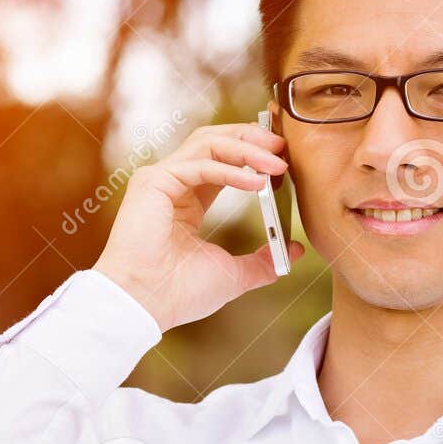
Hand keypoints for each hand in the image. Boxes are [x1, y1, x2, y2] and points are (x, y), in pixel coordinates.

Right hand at [93, 118, 303, 332]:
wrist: (147, 305)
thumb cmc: (179, 293)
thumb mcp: (234, 274)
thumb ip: (264, 260)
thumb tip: (295, 251)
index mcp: (188, 201)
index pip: (223, 161)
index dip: (253, 155)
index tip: (283, 162)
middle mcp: (173, 184)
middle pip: (214, 140)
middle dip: (251, 138)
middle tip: (283, 146)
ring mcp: (160, 180)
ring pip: (207, 143)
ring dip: (246, 147)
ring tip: (277, 160)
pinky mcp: (153, 182)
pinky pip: (199, 166)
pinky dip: (231, 171)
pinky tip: (257, 183)